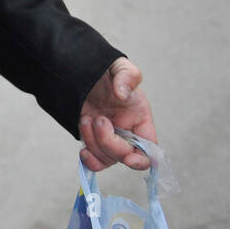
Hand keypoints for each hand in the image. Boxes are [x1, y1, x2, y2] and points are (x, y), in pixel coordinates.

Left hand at [79, 57, 156, 171]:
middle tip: (97, 119)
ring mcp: (108, 137)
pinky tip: (83, 151)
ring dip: (94, 143)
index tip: (129, 158)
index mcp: (140, 117)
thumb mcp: (119, 67)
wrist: (79, 70)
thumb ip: (127, 76)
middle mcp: (126, 131)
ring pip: (107, 159)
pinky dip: (89, 161)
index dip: (143, 158)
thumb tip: (122, 94)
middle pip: (125, 155)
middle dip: (108, 141)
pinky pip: (94, 160)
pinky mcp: (92, 139)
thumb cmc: (105, 70)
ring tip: (85, 119)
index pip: (150, 147)